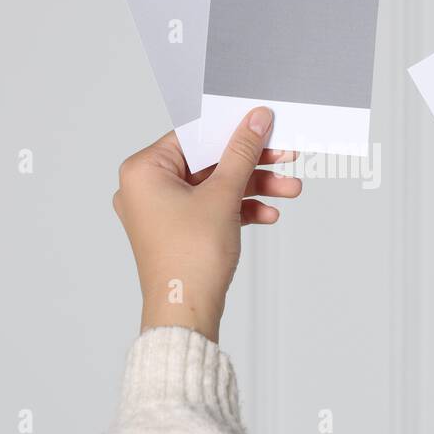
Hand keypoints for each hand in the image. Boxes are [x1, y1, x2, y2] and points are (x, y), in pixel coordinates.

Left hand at [113, 107, 301, 342]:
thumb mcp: (223, 195)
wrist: (185, 312)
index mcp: (144, 170)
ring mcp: (161, 211)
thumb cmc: (189, 258)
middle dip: (252, 164)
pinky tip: (268, 214)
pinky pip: (211, 209)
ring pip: (214, 187)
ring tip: (289, 190)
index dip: (233, 130)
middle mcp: (146, 188)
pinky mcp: (177, 231)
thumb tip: (255, 121)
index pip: (194, 135)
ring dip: (253, 188)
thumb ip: (241, 152)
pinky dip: (239, 209)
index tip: (263, 126)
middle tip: (286, 157)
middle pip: (208, 162)